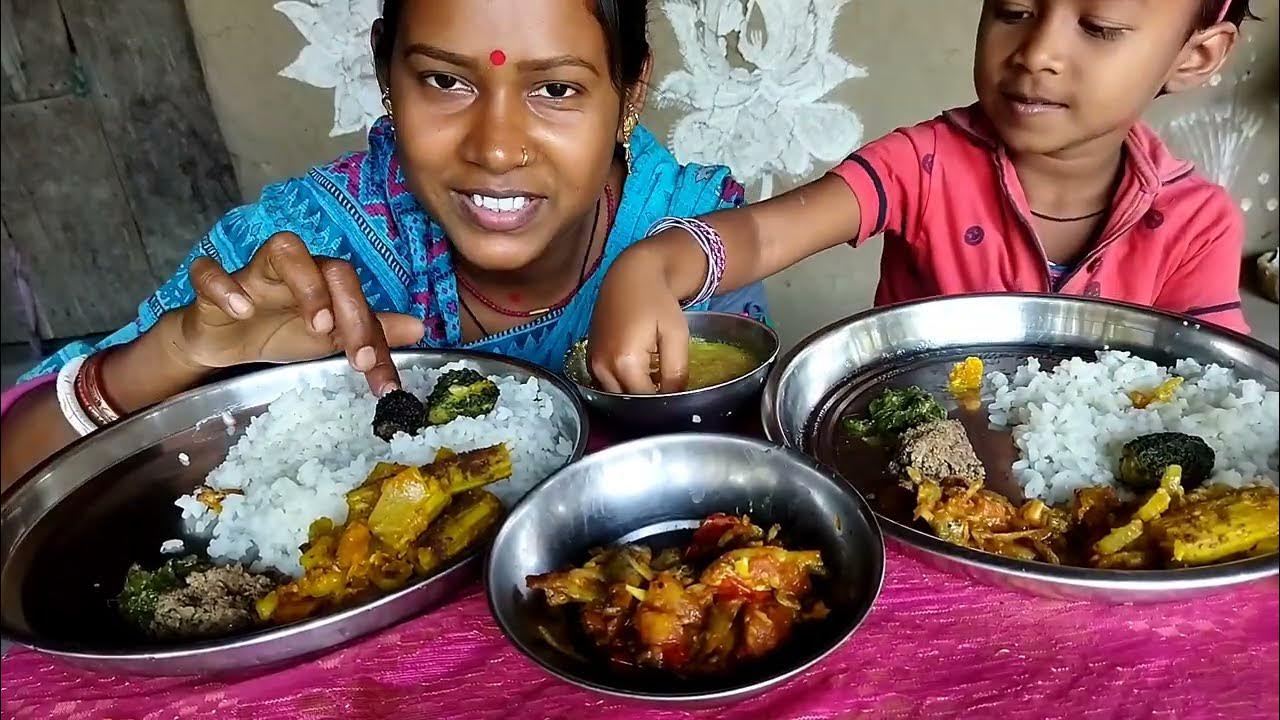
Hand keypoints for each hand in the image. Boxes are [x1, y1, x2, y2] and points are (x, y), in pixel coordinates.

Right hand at [174, 232, 424, 393]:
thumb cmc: (279, 330)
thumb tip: (419, 328)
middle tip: (348, 346)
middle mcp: (295, 270)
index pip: (355, 294)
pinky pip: (211, 272)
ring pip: (281, 249)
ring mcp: (254, 273)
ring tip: (314, 323)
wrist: (222, 341)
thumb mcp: (329, 338)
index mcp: (323, 281)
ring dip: (303, 282)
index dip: (368, 329)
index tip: (373, 371)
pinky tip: (240, 310)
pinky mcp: (211, 287)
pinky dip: (224, 285)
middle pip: (328, 265)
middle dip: (344, 305)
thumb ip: (369, 331)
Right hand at [587, 246, 689, 393]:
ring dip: (634, 389)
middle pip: (629, 400)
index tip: (677, 392)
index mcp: (625, 362)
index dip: (664, 400)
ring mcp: (592, 362)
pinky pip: (607, 382)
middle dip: (648, 397)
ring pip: (616, 394)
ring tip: (652, 371)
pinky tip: (638, 365)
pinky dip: (623, 380)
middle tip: (665, 381)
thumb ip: (676, 370)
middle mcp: (602, 366)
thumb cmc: (657, 301)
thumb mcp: (676, 335)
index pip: (646, 400)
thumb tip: (675, 397)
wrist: (630, 276)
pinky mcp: (589, 357)